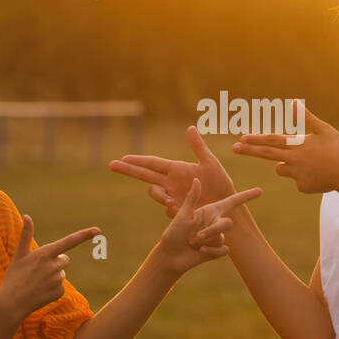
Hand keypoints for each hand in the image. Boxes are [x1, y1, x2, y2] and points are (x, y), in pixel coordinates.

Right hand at [0, 218, 100, 318]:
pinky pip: (60, 287)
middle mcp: (54, 265)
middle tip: (38, 270)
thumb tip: (26, 216)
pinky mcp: (59, 292)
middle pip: (65, 259)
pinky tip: (40, 292)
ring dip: (52, 276)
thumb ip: (26, 235)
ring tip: (36, 282)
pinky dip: (52, 289)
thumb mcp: (19, 255)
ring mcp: (57, 279)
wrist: (11, 303)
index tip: (98, 230)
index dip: (84, 235)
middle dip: (56, 262)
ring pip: (61, 273)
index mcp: (45, 253)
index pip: (69, 241)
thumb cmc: (13, 277)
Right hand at [109, 125, 235, 217]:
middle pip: (144, 175)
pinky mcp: (178, 209)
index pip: (152, 163)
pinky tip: (177, 210)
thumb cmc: (220, 181)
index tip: (123, 157)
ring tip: (171, 202)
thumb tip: (190, 128)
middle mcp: (170, 182)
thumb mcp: (210, 162)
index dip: (138, 160)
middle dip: (128, 170)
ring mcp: (173, 195)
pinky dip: (170, 209)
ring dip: (159, 197)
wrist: (226, 201)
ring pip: (155, 193)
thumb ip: (198, 147)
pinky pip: (168, 210)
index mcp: (176, 168)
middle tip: (112, 165)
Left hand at [155, 176, 262, 274]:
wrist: (170, 256)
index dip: (246, 196)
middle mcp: (214, 222)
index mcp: (209, 211)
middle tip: (197, 237)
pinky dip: (211, 252)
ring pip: (222, 238)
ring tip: (191, 243)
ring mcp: (216, 237)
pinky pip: (223, 250)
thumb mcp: (182, 215)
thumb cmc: (173, 234)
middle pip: (227, 224)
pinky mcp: (216, 250)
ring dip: (207, 242)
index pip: (232, 202)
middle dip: (213, 230)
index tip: (261, 191)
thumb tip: (196, 179)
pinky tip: (201, 252)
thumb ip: (191, 199)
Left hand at [231, 101, 338, 194]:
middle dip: (249, 150)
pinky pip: (297, 181)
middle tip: (234, 148)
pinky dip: (305, 177)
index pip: (273, 140)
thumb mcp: (324, 130)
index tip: (242, 138)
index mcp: (298, 144)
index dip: (257, 138)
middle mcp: (294, 159)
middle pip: (267, 154)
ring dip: (288, 164)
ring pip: (282, 168)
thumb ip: (306, 118)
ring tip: (311, 162)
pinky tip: (319, 175)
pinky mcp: (302, 187)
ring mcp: (297, 175)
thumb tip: (293, 101)